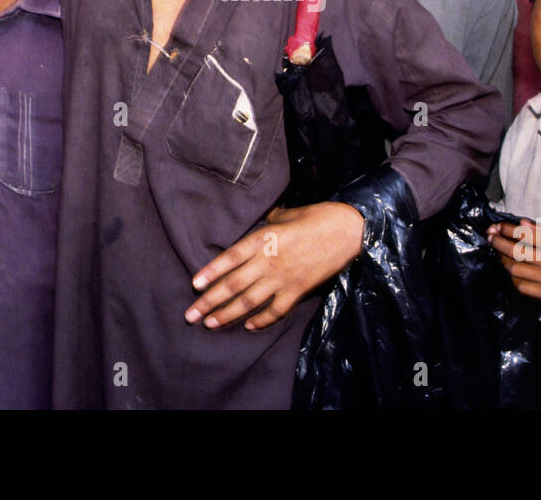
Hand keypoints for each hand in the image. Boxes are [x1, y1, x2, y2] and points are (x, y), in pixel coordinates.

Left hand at [185, 202, 364, 330]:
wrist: (349, 231)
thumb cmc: (317, 216)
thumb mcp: (287, 214)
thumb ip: (268, 222)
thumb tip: (259, 221)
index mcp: (264, 237)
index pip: (230, 258)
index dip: (211, 272)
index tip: (194, 285)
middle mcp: (269, 260)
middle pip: (233, 284)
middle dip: (210, 301)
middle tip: (191, 315)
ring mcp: (284, 278)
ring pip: (250, 301)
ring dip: (227, 314)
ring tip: (210, 324)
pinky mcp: (299, 290)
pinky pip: (276, 310)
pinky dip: (261, 320)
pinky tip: (248, 326)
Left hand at [488, 218, 540, 322]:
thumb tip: (521, 223)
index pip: (522, 233)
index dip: (506, 229)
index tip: (497, 226)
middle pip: (514, 251)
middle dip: (497, 242)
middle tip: (490, 237)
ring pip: (515, 270)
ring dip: (504, 261)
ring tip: (501, 255)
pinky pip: (523, 287)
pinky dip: (514, 279)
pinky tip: (513, 273)